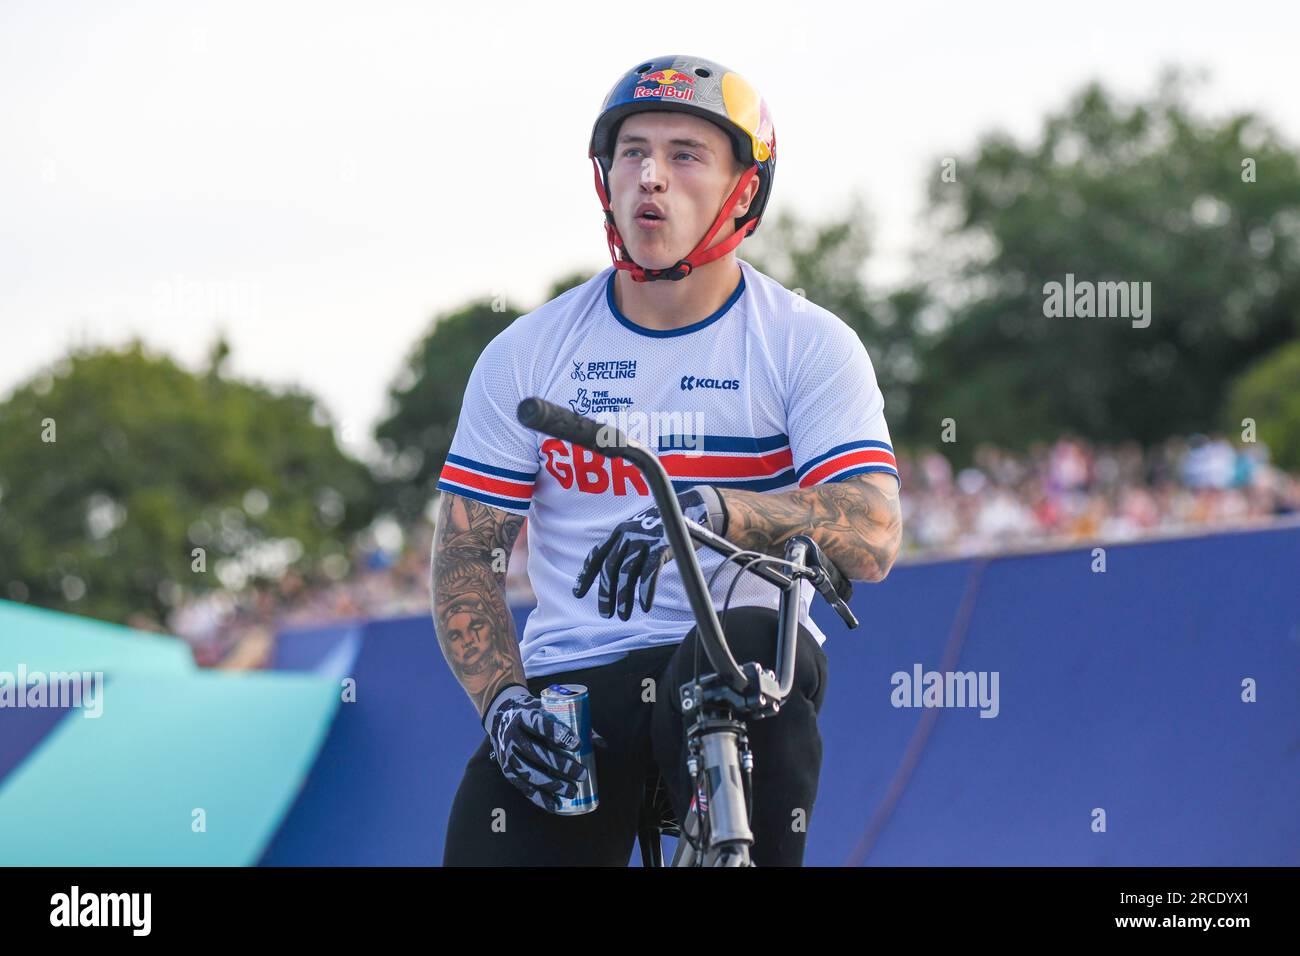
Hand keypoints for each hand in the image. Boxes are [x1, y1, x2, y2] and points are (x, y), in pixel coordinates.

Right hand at [483, 686, 605, 813]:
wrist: (502, 718)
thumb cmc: (536, 716)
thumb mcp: (550, 712)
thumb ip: (576, 725)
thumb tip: (602, 744)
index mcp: (524, 716)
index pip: (541, 725)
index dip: (559, 734)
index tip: (578, 744)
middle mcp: (512, 735)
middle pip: (538, 753)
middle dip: (561, 765)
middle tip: (582, 774)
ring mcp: (508, 754)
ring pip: (530, 772)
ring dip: (552, 784)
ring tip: (572, 791)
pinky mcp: (507, 770)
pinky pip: (523, 786)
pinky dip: (539, 797)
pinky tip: (554, 805)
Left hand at [573, 486, 727, 618]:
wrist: (695, 508)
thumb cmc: (668, 525)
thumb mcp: (642, 531)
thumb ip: (629, 548)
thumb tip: (618, 574)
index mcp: (620, 532)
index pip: (596, 555)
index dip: (585, 575)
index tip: (577, 594)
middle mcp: (629, 534)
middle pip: (610, 568)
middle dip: (605, 593)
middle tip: (605, 613)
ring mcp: (645, 539)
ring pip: (627, 573)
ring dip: (623, 598)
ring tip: (622, 616)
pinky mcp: (662, 546)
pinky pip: (650, 573)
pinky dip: (646, 591)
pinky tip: (644, 606)